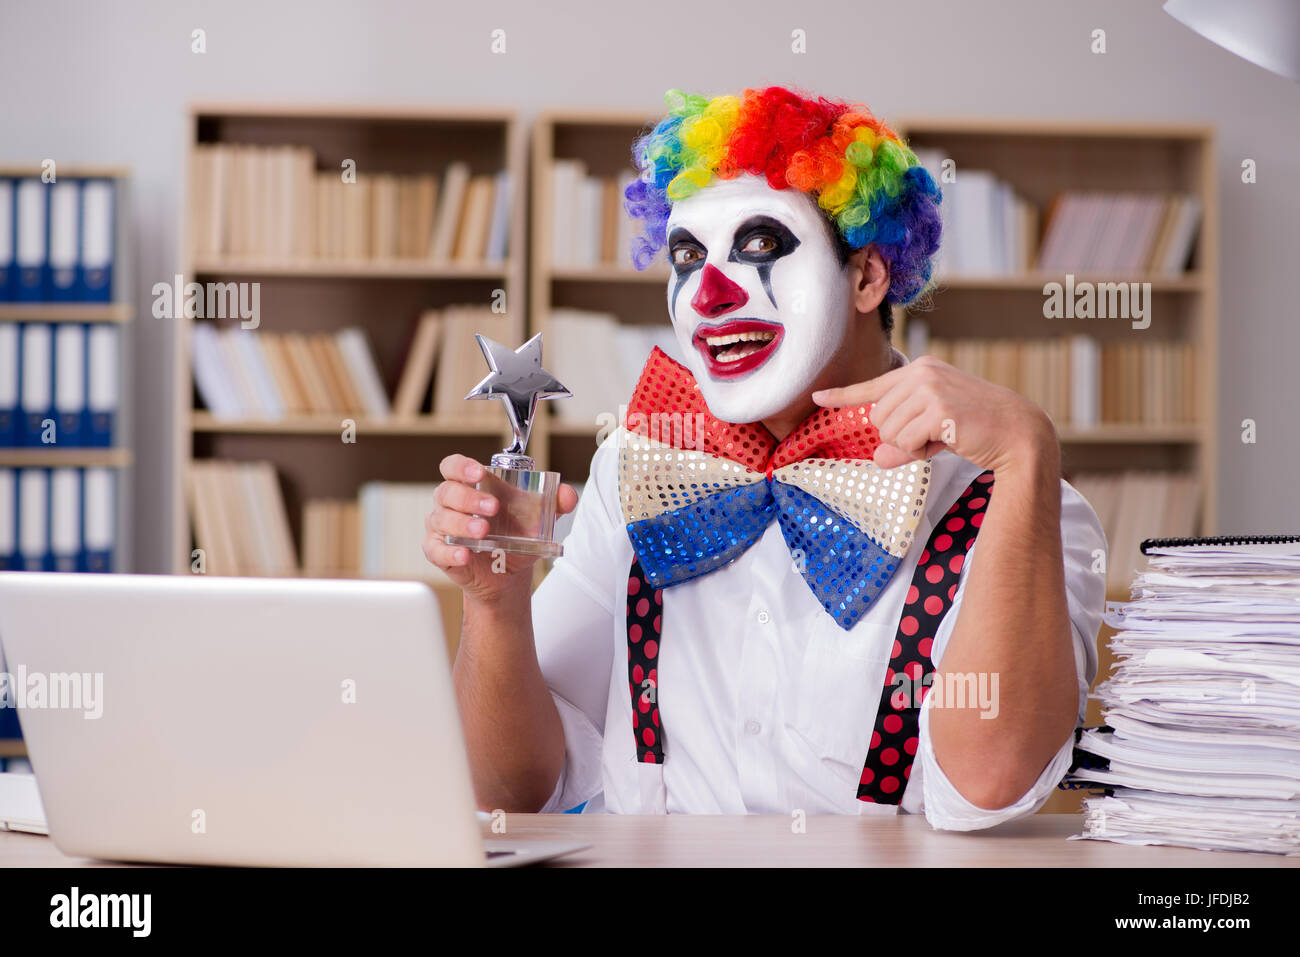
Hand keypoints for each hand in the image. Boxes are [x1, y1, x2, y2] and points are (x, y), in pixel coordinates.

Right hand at [423, 454, 579, 602]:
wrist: (507, 574)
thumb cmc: (514, 537)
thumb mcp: (537, 520)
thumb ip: (553, 503)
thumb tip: (568, 495)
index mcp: (470, 486)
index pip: (453, 467)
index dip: (461, 466)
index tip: (479, 473)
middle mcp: (450, 504)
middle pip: (447, 491)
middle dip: (469, 497)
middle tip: (493, 507)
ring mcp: (441, 528)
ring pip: (440, 519)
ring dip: (462, 523)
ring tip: (483, 532)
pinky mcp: (438, 552)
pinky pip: (436, 550)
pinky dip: (450, 551)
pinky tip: (465, 554)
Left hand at [811, 355, 1057, 474]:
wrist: (1019, 432)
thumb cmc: (977, 429)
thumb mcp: (933, 431)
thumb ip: (901, 443)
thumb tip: (877, 458)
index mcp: (920, 370)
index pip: (873, 385)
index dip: (842, 395)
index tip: (817, 397)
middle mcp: (921, 373)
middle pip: (877, 417)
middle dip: (899, 436)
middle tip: (933, 435)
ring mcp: (929, 388)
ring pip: (888, 431)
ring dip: (910, 445)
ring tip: (943, 436)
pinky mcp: (937, 408)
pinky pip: (904, 442)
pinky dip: (920, 451)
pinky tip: (946, 441)